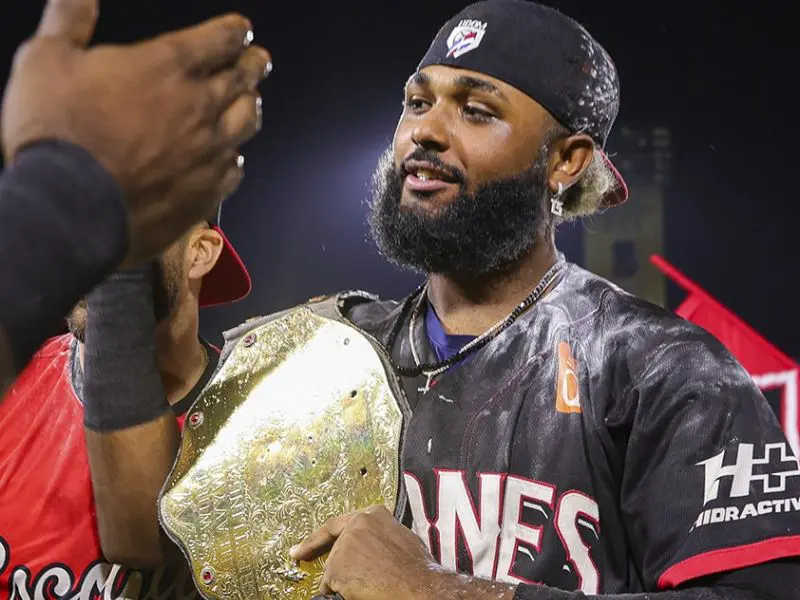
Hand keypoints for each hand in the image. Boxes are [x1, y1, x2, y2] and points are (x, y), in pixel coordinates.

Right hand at [2, 0, 270, 264]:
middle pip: (241, 81)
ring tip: (252, 102)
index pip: (218, 40)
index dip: (234, 32)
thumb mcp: (47, 59)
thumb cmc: (58, 133)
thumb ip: (70, 19)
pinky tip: (232, 158)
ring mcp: (209, 154)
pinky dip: (235, 159)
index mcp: (168, 67)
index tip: (242, 30)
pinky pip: (234, 171)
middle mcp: (200, 108)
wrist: (71, 208)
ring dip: (251, 107)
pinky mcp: (207, 193)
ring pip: (246, 124)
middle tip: (259, 59)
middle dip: (252, 65)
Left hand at [290, 506, 440, 599]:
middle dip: (338, 565)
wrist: (420, 587)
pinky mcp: (338, 567)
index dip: (317, 539)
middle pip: (336, 549)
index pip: (337, 525)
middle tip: (325, 566)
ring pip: (333, 569)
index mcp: (373, 515)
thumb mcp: (400, 539)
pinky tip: (360, 593)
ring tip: (368, 586)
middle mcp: (357, 524)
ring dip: (343, 581)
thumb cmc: (417, 570)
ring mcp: (345, 545)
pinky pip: (330, 587)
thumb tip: (371, 547)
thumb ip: (379, 536)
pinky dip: (340, 593)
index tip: (300, 548)